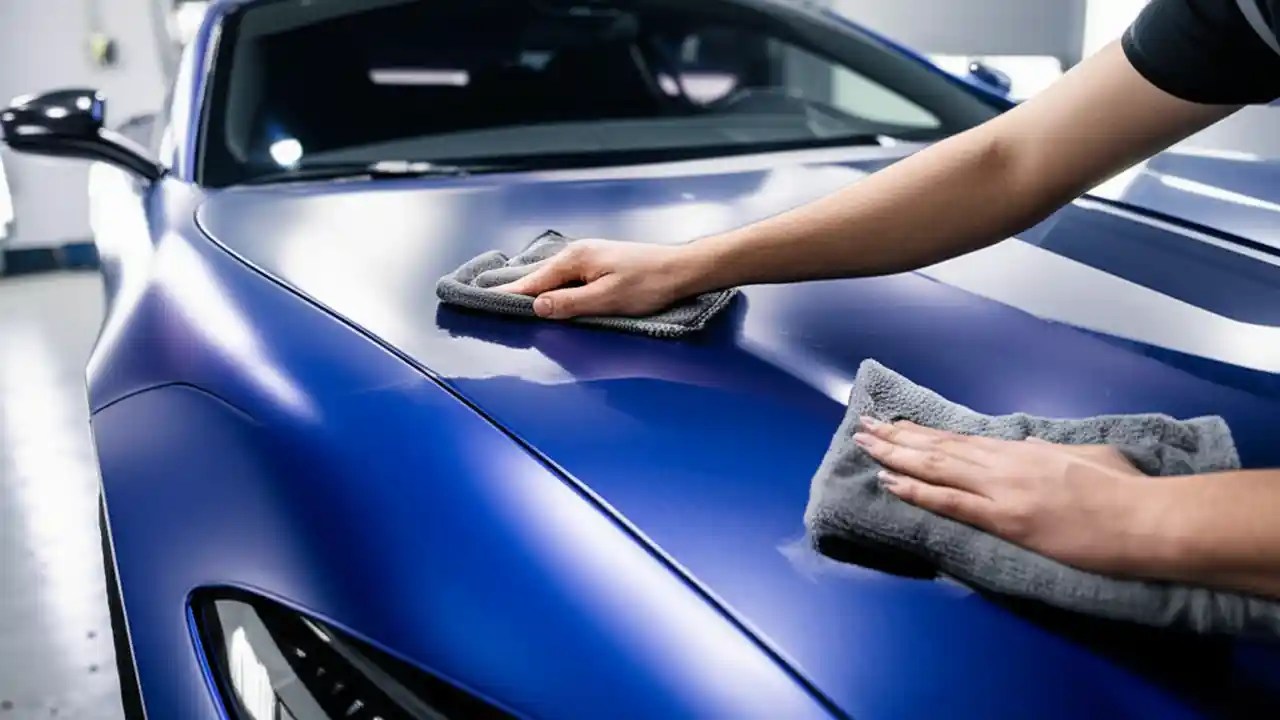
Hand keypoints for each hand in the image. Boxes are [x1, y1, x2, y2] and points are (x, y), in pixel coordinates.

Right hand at [495, 240, 705, 318]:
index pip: (533, 282)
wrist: (681, 270)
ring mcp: (588, 257)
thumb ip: (569, 304)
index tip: (483, 301)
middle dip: (515, 291)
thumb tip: (536, 306)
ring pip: (551, 277)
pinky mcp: (598, 264)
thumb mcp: (607, 299)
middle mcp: (577, 253)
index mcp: (575, 259)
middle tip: (487, 302)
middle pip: (538, 277)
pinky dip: (550, 287)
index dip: (509, 295)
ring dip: (532, 290)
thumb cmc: (648, 285)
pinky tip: (545, 295)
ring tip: (508, 302)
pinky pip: (565, 277)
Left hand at [854, 418, 1159, 575]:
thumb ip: (1052, 451)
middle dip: (896, 437)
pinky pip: (950, 503)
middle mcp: (1004, 463)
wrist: (1145, 519)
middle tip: (861, 426)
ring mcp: (1002, 490)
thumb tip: (1033, 448)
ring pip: (935, 467)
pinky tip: (890, 481)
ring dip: (894, 456)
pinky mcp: (1005, 520)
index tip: (896, 425)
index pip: (960, 439)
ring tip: (863, 445)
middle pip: (938, 447)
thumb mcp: (1086, 456)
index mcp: (1022, 449)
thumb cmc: (1125, 490)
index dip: (924, 433)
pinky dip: (916, 490)